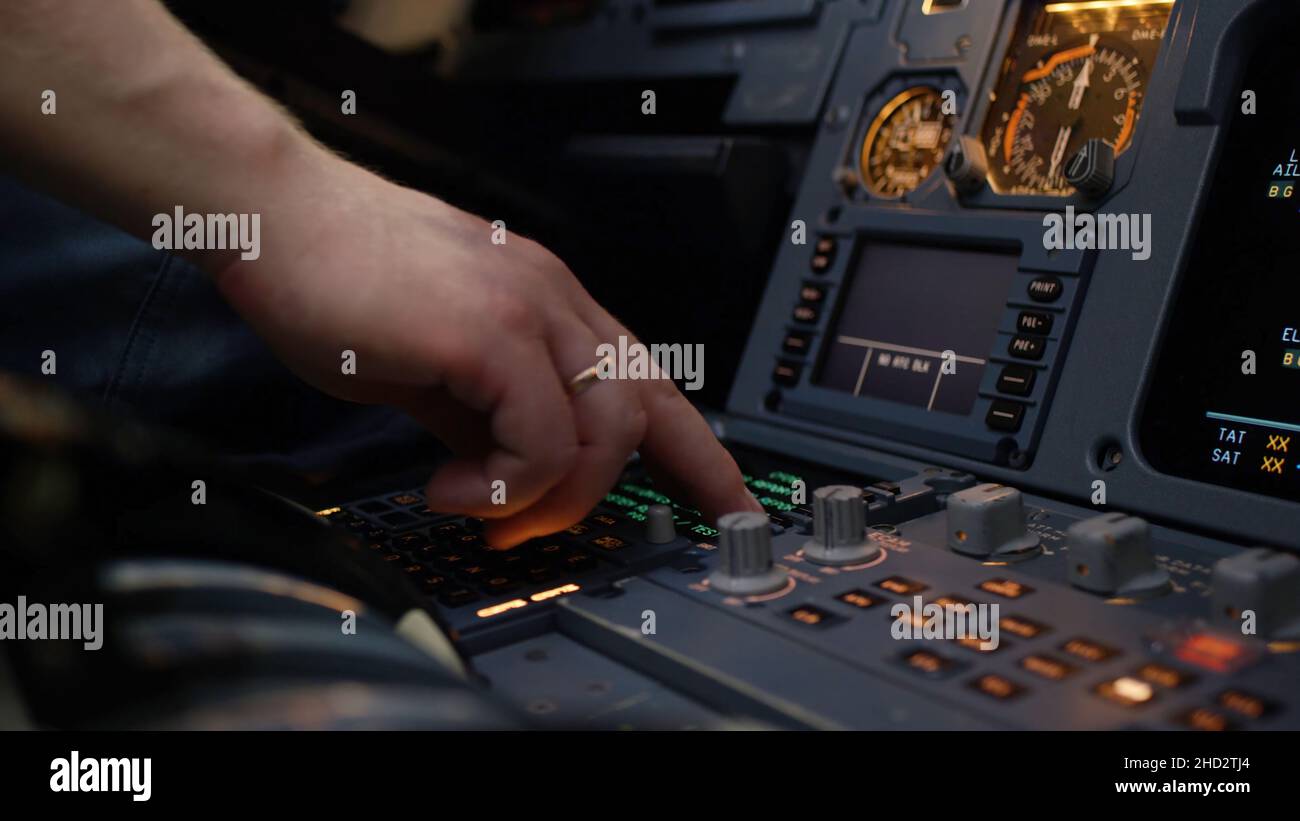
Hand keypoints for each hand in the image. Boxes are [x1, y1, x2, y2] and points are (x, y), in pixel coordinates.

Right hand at [212, 149, 761, 546]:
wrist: (274, 215)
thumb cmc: (339, 277)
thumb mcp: (432, 363)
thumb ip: (481, 413)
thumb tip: (503, 473)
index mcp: (550, 304)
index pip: (650, 383)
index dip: (699, 453)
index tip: (725, 506)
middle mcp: (556, 299)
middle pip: (647, 412)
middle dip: (614, 493)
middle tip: (531, 529)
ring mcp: (530, 309)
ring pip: (607, 434)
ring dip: (552, 497)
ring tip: (480, 508)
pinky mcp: (490, 331)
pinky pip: (541, 440)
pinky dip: (502, 485)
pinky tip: (445, 486)